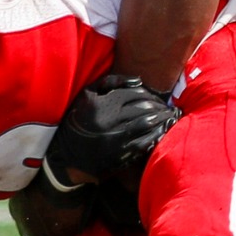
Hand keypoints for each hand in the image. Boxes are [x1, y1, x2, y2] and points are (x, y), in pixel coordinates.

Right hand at [41, 75, 180, 192]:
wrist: (64, 154)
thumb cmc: (77, 120)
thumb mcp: (87, 95)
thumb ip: (110, 82)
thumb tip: (138, 80)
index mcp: (102, 103)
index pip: (135, 94)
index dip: (149, 94)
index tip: (157, 97)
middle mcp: (110, 120)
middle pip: (144, 108)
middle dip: (159, 106)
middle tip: (168, 107)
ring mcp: (116, 139)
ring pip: (147, 125)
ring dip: (162, 120)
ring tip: (170, 117)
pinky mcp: (119, 155)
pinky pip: (144, 143)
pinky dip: (156, 136)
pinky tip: (163, 132)